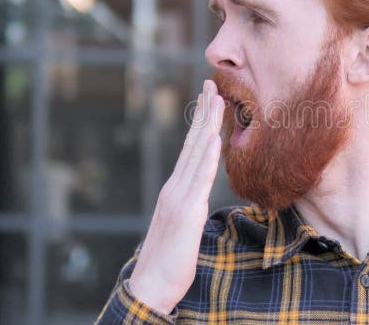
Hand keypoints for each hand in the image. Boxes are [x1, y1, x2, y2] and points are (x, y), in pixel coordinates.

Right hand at [128, 79, 224, 313]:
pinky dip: (207, 158)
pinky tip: (215, 139)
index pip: (192, 148)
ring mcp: (178, 198)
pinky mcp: (185, 213)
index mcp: (177, 189)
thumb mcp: (184, 225)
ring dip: (207, 125)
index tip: (210, 98)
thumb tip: (200, 195)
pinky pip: (199, 181)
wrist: (151, 285)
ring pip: (196, 154)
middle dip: (204, 112)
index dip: (201, 122)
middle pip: (193, 143)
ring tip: (217, 100)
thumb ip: (191, 205)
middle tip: (213, 83)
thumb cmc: (170, 259)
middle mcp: (175, 187)